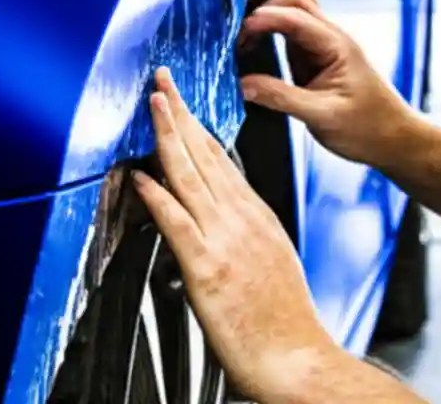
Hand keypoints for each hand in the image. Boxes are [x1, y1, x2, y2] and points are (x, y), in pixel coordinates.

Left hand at [132, 67, 335, 402]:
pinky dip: (158, 196)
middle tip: (162, 80)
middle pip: (204, 154)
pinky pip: (178, 223)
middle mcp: (241, 219)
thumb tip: (220, 213)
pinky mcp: (208, 267)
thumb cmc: (283, 320)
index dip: (195, 125)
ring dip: (169, 135)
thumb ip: (243, 230)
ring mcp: (225, 240)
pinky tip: (142, 176)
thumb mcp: (270, 258)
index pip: (219, 158)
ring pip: (191, 176)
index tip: (179, 101)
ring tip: (153, 103)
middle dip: (179, 113)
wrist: (298, 359)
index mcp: (255, 215)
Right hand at [238, 0, 425, 168]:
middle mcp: (328, 35)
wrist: (392, 139)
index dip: (263, 17)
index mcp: (335, 44)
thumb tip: (242, 85)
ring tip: (233, 6)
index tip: (237, 33)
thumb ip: (282, 98)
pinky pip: (286, 26)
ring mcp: (319, 43)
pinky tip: (245, 34)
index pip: (294, 15)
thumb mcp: (323, 116)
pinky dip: (265, 21)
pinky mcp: (310, 55)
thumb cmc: (368, 127)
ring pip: (292, 3)